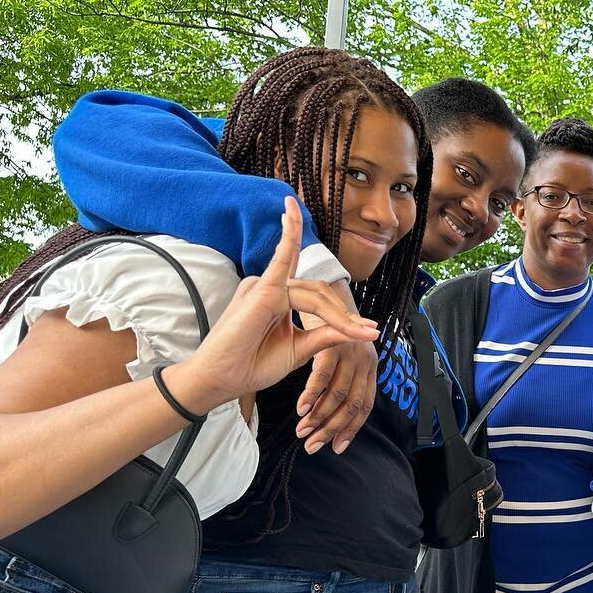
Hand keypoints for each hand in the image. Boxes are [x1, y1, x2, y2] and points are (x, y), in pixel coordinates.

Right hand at [166, 199, 378, 413]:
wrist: (223, 380)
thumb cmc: (253, 365)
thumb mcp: (300, 350)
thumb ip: (326, 335)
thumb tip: (358, 330)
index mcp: (278, 299)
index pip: (318, 297)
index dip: (344, 314)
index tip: (369, 331)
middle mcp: (271, 288)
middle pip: (318, 292)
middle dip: (345, 314)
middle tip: (369, 332)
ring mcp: (265, 286)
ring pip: (313, 294)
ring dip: (339, 313)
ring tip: (361, 331)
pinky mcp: (262, 289)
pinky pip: (281, 259)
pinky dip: (288, 235)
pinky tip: (291, 212)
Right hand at [295, 300, 378, 453]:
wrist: (327, 288)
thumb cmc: (331, 326)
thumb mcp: (340, 355)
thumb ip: (339, 380)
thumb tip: (333, 412)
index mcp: (370, 368)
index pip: (364, 407)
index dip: (351, 430)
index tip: (336, 448)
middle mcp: (365, 361)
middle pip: (352, 406)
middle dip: (332, 430)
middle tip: (312, 447)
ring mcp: (350, 352)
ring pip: (338, 395)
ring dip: (319, 417)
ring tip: (302, 432)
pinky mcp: (333, 342)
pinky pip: (322, 376)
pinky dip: (312, 395)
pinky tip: (300, 409)